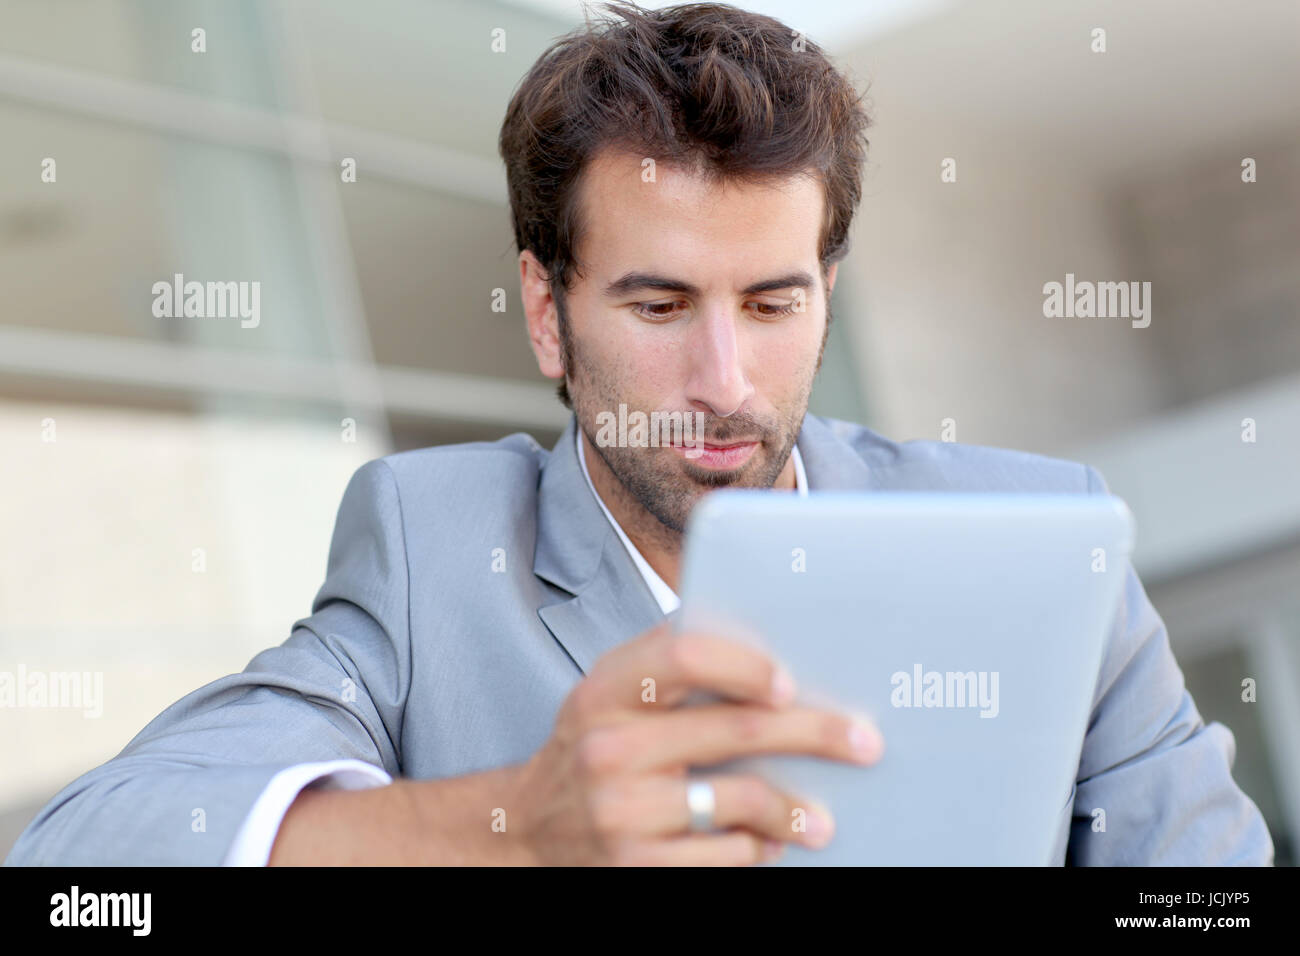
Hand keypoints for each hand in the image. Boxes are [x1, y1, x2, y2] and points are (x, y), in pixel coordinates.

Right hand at [509, 620, 883, 864]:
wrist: (527, 829)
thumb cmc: (592, 747)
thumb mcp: (608, 692)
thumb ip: (666, 660)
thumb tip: (758, 634)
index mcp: (606, 690)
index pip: (685, 655)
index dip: (746, 664)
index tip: (790, 683)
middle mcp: (609, 748)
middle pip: (738, 729)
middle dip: (816, 734)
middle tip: (863, 742)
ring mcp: (623, 812)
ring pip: (742, 800)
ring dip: (796, 809)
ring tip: (822, 818)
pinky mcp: (638, 868)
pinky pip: (727, 855)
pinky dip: (758, 849)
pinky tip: (766, 843)